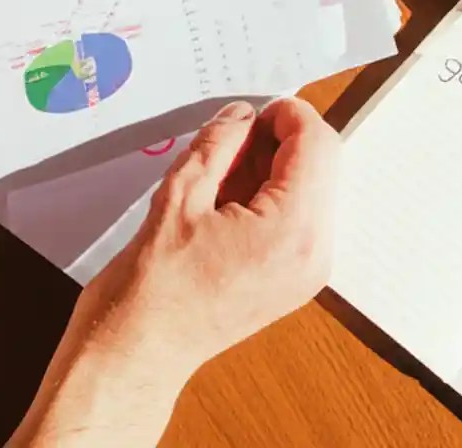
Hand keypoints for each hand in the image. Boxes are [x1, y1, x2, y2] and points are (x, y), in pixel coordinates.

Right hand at [9, 97, 339, 446]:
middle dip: (282, 140)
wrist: (138, 352)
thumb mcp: (181, 194)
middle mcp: (315, 252)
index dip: (287, 114)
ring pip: (314, 189)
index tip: (253, 109)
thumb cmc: (152, 286)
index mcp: (293, 229)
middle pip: (323, 165)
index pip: (316, 144)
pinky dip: (275, 196)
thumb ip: (220, 143)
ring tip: (223, 171)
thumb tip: (242, 115)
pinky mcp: (295, 280)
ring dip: (277, 167)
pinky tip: (229, 198)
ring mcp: (309, 271)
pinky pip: (302, 218)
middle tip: (232, 137)